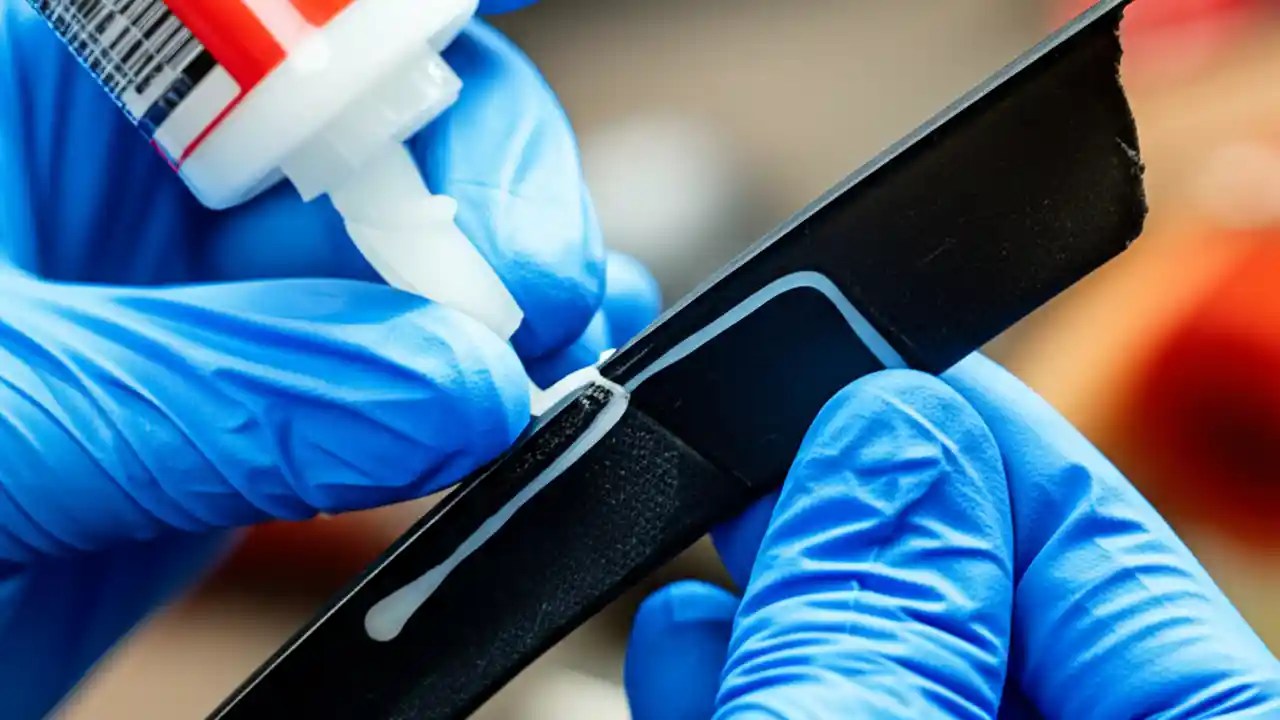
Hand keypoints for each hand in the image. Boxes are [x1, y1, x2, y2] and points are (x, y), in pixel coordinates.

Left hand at [0, 1, 658, 715]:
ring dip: (503, 277)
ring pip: (403, 231)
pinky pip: (387, 352)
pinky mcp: (232, 389)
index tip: (516, 3)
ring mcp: (191, 278)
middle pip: (367, 97)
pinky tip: (531, 388)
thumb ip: (229, 398)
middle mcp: (127, 157)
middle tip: (530, 286)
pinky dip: (477, 374)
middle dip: (476, 172)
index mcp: (40, 71)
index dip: (395, 5)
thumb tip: (464, 381)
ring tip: (560, 341)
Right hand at [625, 356, 1279, 718]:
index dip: (988, 445)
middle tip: (771, 432)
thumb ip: (887, 631)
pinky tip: (689, 643)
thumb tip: (887, 437)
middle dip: (866, 511)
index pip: (1112, 565)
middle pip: (995, 610)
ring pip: (902, 675)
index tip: (876, 366)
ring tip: (708, 524)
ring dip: (790, 596)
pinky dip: (759, 685)